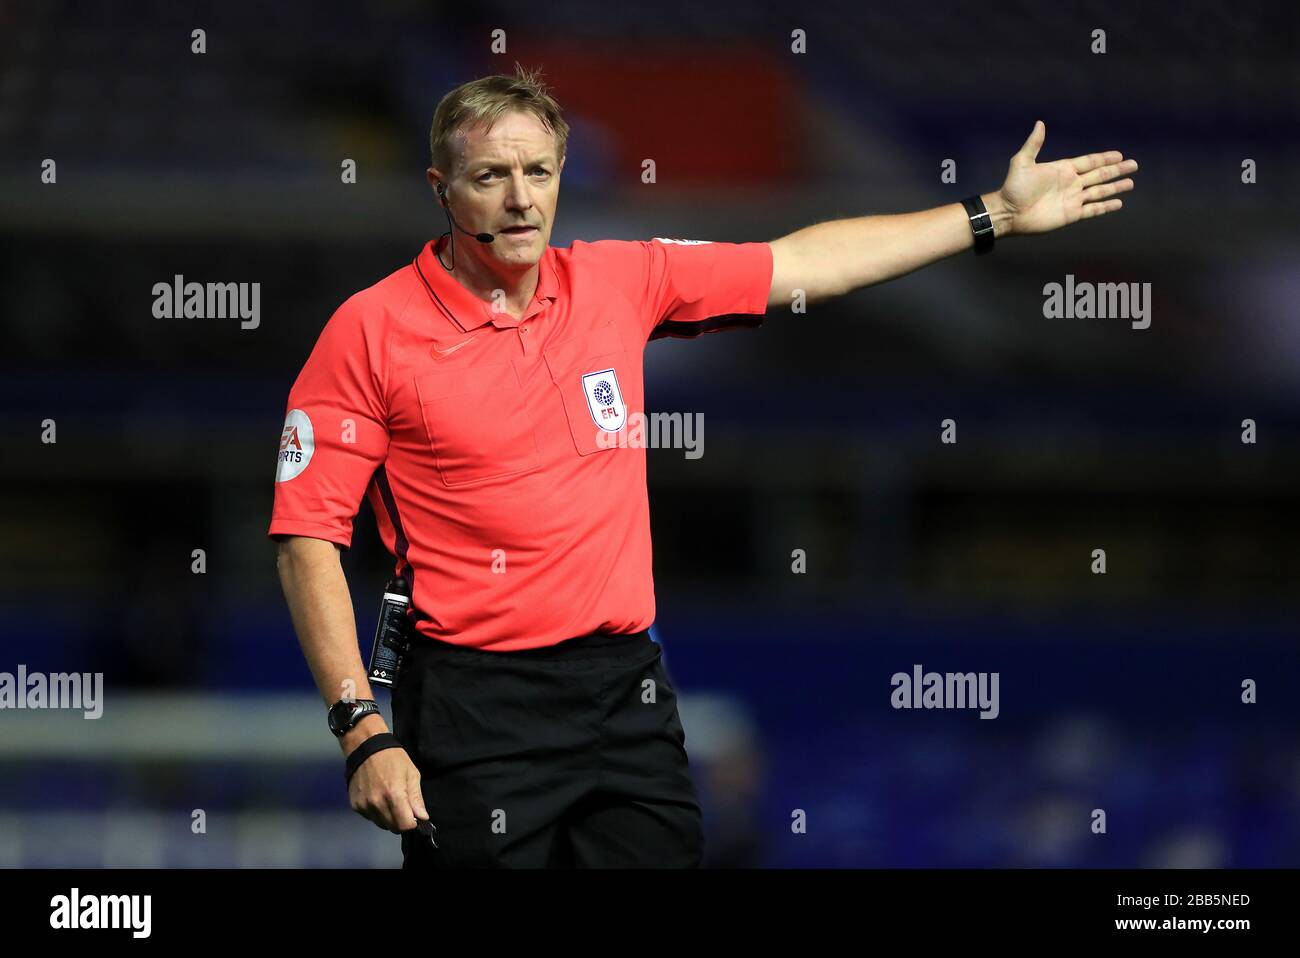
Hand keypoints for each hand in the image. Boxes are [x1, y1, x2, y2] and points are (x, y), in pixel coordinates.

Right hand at [346, 737, 429, 834]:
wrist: (365, 748)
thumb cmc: (393, 759)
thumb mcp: (411, 774)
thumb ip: (416, 798)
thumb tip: (422, 818)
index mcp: (394, 795)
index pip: (405, 825)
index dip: (412, 823)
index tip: (414, 816)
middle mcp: (377, 804)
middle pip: (393, 828)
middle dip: (401, 821)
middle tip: (402, 808)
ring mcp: (364, 806)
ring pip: (381, 824)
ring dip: (388, 819)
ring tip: (389, 801)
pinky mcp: (355, 806)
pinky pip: (370, 818)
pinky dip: (376, 813)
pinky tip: (377, 799)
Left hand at [998, 120, 1138, 235]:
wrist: (1008, 212)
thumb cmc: (1013, 188)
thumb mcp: (1022, 162)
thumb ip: (1034, 144)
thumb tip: (1040, 123)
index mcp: (1063, 169)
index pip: (1090, 162)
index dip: (1105, 158)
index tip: (1119, 154)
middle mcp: (1071, 183)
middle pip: (1100, 175)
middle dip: (1117, 170)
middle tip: (1134, 165)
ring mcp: (1072, 199)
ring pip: (1100, 191)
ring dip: (1115, 187)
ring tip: (1131, 182)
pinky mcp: (1071, 214)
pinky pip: (1093, 210)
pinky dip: (1106, 207)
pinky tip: (1118, 203)